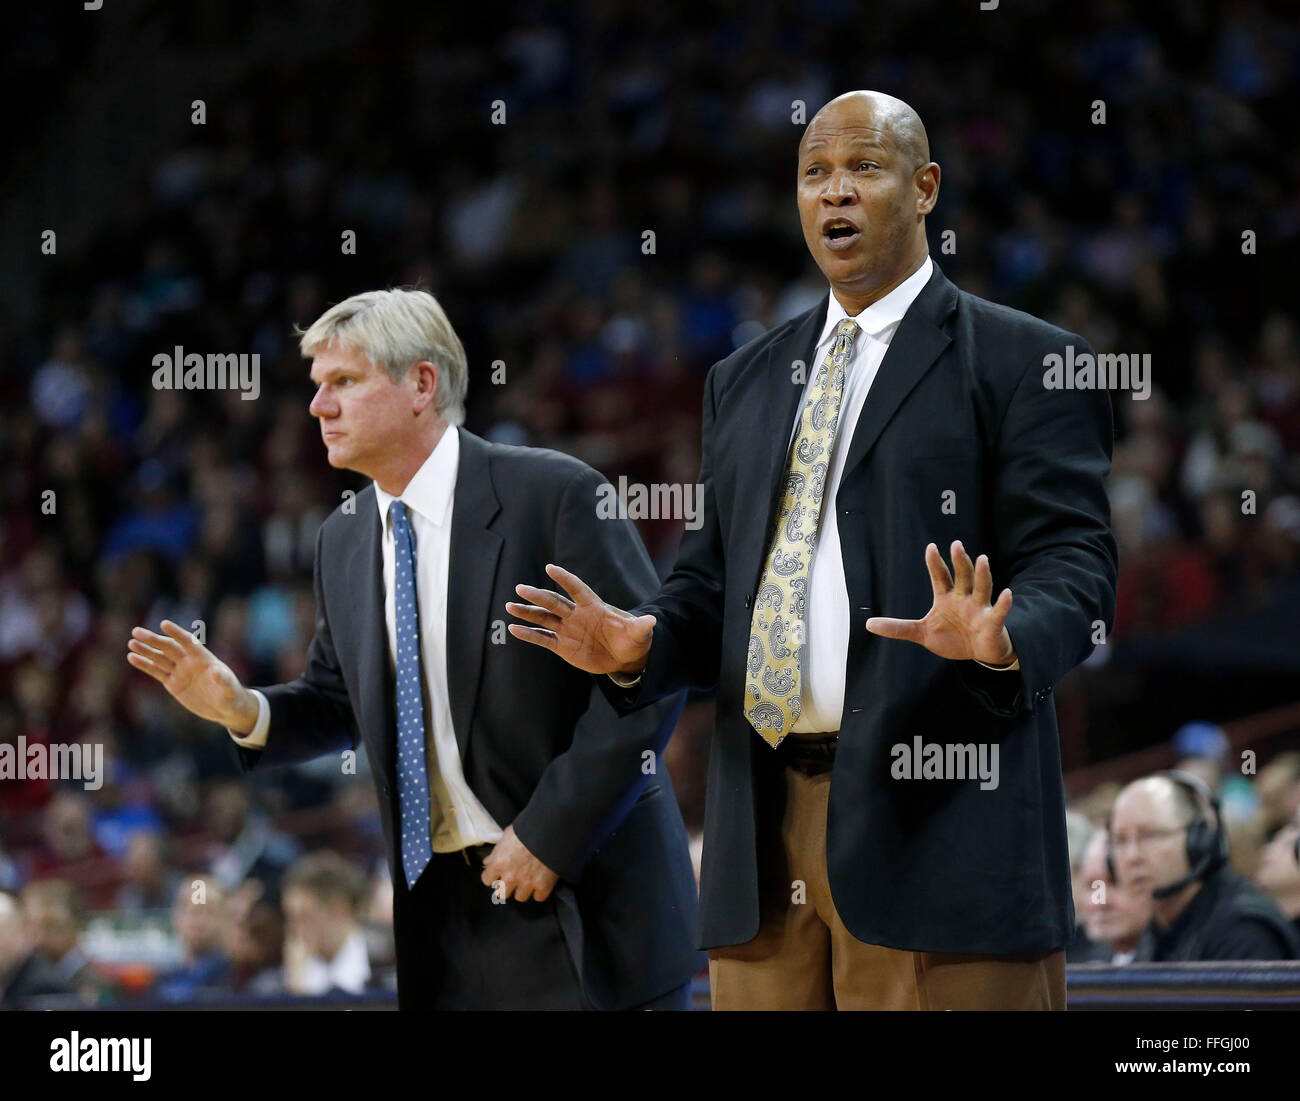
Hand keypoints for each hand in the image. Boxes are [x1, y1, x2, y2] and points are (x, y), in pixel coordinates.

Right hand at [126, 620, 259, 732]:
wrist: (225, 709)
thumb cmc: (232, 696)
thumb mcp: (230, 689)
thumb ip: (224, 680)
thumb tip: (217, 671)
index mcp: (204, 658)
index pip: (188, 642)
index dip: (177, 633)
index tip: (164, 624)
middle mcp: (190, 662)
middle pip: (169, 647)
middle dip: (153, 639)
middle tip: (136, 631)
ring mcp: (180, 672)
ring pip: (160, 658)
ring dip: (146, 650)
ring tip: (132, 642)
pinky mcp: (173, 683)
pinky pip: (157, 672)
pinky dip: (145, 664)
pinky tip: (132, 657)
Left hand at [480, 824, 558, 901]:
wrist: (550, 830)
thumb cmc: (528, 829)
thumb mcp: (507, 835)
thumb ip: (496, 852)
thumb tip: (488, 861)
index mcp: (499, 863)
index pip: (487, 880)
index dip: (493, 876)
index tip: (497, 874)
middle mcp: (511, 876)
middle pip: (502, 893)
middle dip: (507, 886)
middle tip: (513, 877)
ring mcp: (527, 883)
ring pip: (520, 897)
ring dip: (523, 890)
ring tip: (528, 879)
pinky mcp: (544, 885)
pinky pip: (538, 897)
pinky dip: (540, 891)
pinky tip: (541, 881)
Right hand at [506, 563, 654, 675]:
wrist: (624, 657)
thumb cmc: (632, 640)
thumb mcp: (639, 634)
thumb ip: (641, 627)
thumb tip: (652, 621)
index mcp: (594, 606)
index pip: (577, 588)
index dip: (565, 579)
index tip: (551, 568)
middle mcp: (577, 615)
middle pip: (554, 602)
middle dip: (538, 596)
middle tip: (521, 588)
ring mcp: (568, 629)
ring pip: (544, 618)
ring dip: (528, 613)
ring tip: (509, 606)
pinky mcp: (562, 646)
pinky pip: (542, 638)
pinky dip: (529, 634)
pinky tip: (513, 628)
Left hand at [866, 541, 1016, 665]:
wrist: (977, 654)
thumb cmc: (952, 638)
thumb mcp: (921, 633)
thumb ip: (898, 628)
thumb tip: (869, 624)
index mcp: (946, 598)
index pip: (940, 576)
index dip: (935, 563)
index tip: (930, 547)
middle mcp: (964, 599)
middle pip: (962, 576)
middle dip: (959, 561)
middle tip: (956, 545)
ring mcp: (979, 609)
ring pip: (981, 588)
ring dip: (982, 575)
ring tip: (982, 559)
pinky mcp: (991, 623)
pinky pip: (998, 612)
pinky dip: (1003, 603)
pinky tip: (1007, 593)